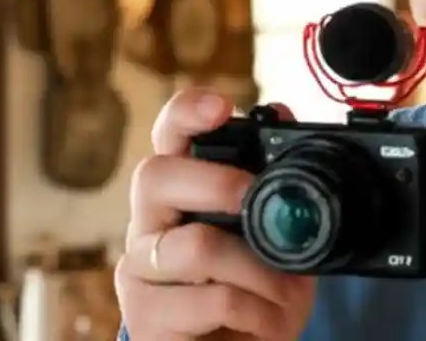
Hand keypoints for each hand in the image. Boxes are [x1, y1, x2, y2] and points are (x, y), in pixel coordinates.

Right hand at [115, 89, 316, 339]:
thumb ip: (274, 188)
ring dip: (259, 270)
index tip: (221, 106)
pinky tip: (266, 321)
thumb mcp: (276, 239)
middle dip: (216, 182)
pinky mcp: (142, 317)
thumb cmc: (252, 296)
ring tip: (286, 292)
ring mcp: (139, 271)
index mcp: (180, 194)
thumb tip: (284, 116)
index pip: (168, 138)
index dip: (187, 113)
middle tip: (253, 198)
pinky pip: (211, 299)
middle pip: (155, 176)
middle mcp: (149, 224)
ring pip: (196, 245)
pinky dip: (257, 310)